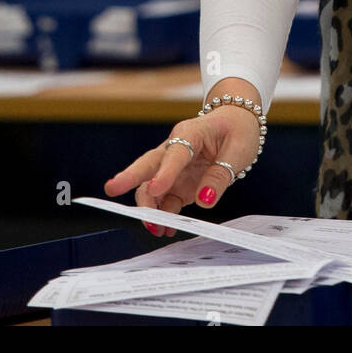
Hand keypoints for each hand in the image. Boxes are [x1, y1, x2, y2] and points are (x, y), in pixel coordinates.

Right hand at [105, 105, 262, 237]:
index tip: (156, 189)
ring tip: (156, 229)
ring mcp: (173, 168)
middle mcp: (175, 149)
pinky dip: (163, 216)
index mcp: (190, 133)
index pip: (175, 153)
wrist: (237, 122)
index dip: (165, 172)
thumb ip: (221, 175)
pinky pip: (165, 201)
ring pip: (151, 187)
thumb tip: (205, 199)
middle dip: (130, 178)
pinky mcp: (177, 183)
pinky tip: (165, 229)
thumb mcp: (239, 150)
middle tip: (112, 190)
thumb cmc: (237, 129)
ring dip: (150, 207)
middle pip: (149, 165)